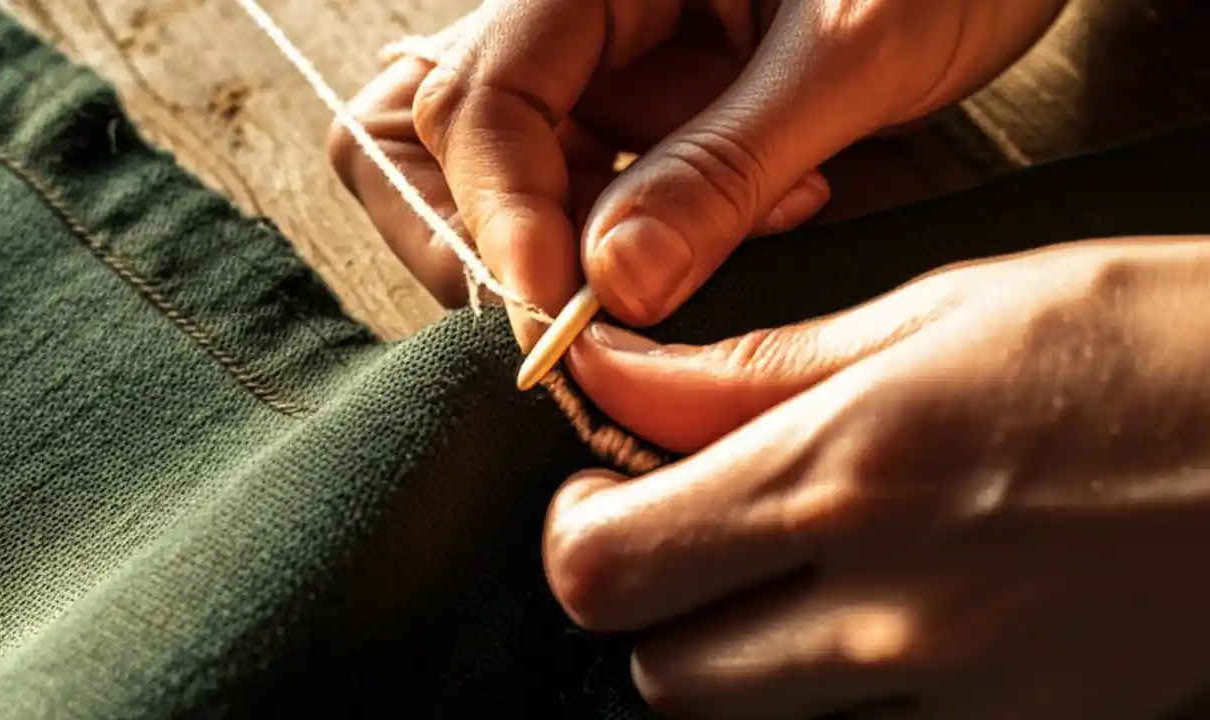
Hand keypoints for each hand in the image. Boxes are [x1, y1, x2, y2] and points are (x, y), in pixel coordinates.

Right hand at [329, 0, 1066, 347]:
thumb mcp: (850, 51)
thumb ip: (728, 166)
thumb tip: (616, 285)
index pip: (481, 95)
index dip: (500, 211)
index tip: (560, 305)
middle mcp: (573, 17)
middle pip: (437, 136)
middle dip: (484, 237)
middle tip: (572, 309)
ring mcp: (604, 71)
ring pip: (504, 181)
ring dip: (569, 252)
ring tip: (696, 252)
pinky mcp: (645, 118)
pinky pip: (588, 197)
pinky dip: (637, 247)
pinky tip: (748, 221)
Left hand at [544, 237, 1209, 718]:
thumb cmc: (1146, 343)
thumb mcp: (939, 311)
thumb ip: (751, 370)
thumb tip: (613, 381)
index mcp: (851, 471)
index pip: (608, 565)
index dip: (578, 531)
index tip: (610, 486)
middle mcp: (893, 611)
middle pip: (662, 673)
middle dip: (653, 602)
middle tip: (696, 528)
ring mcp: (963, 698)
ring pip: (753, 717)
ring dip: (740, 648)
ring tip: (804, 562)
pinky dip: (841, 684)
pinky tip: (894, 605)